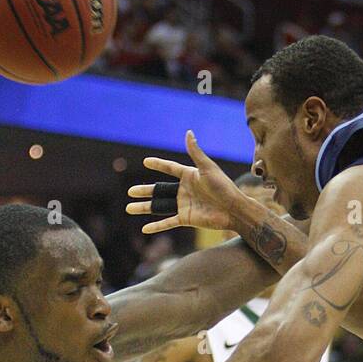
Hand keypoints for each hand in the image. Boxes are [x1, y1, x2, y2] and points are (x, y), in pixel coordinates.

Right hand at [127, 131, 246, 233]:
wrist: (234, 210)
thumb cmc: (224, 187)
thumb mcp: (208, 168)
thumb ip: (195, 152)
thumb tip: (188, 132)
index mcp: (189, 176)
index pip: (170, 168)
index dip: (158, 165)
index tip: (146, 162)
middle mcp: (185, 190)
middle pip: (160, 190)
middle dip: (145, 191)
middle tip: (130, 191)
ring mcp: (184, 205)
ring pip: (160, 206)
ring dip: (145, 208)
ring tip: (129, 208)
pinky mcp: (186, 219)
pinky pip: (168, 223)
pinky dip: (157, 226)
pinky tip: (144, 229)